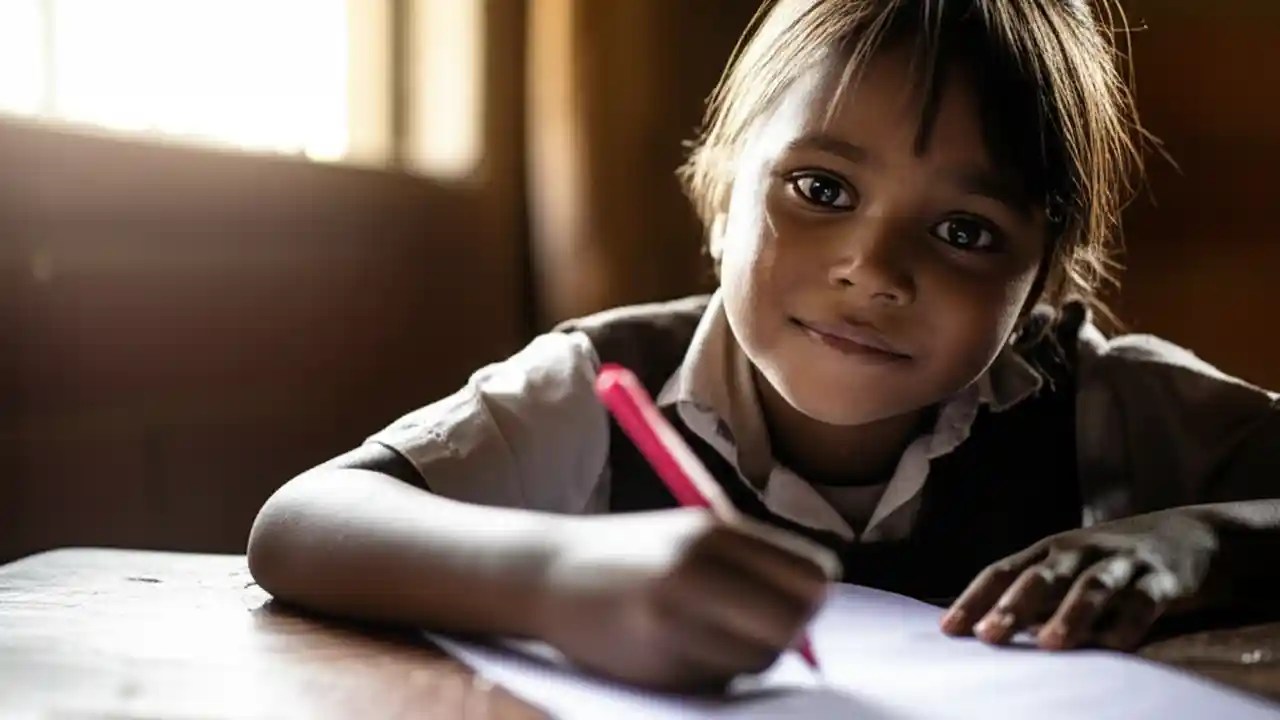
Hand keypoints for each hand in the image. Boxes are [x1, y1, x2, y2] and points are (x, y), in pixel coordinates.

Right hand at [534, 508, 834, 692]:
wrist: (547, 574)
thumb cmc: (633, 553)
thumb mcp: (691, 533)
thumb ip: (752, 561)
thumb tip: (814, 607)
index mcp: (711, 532)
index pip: (809, 575)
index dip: (811, 595)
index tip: (795, 601)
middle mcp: (694, 573)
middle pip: (791, 623)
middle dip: (790, 633)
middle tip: (766, 629)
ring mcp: (673, 622)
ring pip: (759, 659)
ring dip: (749, 656)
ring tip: (711, 635)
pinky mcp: (655, 665)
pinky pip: (718, 680)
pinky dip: (712, 672)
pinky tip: (676, 648)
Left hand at [940, 509, 1220, 650]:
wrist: (1188, 535)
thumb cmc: (1108, 563)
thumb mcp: (1066, 571)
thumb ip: (1031, 599)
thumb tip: (982, 632)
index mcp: (1047, 552)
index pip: (1002, 572)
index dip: (974, 599)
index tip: (948, 629)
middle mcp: (1078, 552)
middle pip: (1041, 577)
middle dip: (1013, 606)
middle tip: (987, 636)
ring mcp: (1120, 562)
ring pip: (1092, 586)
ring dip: (1069, 614)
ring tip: (1049, 643)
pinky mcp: (1162, 578)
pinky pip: (1143, 601)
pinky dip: (1128, 623)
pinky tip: (1115, 646)